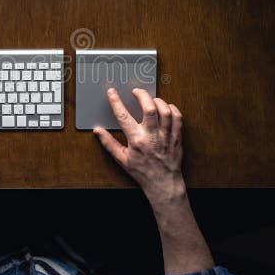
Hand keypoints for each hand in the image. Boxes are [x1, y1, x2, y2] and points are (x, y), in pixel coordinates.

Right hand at [93, 88, 184, 204]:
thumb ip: (109, 143)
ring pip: (165, 111)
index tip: (112, 92)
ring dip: (157, 101)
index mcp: (136, 141)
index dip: (116, 102)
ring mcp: (166, 136)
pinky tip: (166, 108)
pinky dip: (172, 109)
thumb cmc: (142, 172)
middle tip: (137, 92)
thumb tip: (98, 131)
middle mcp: (152, 136)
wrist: (163, 183)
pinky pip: (177, 117)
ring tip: (151, 100)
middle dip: (142, 95)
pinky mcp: (177, 137)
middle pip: (149, 108)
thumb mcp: (122, 159)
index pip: (123, 116)